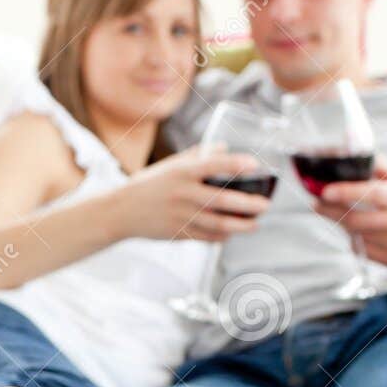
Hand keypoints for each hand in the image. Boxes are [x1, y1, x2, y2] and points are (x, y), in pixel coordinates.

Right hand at [116, 146, 272, 242]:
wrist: (121, 211)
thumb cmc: (148, 184)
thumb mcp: (171, 165)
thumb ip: (198, 156)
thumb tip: (224, 148)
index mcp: (182, 172)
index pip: (215, 165)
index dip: (237, 164)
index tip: (255, 165)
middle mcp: (184, 194)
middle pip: (223, 200)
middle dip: (248, 204)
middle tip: (265, 204)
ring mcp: (182, 216)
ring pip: (218, 224)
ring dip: (241, 225)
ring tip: (255, 223)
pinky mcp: (179, 233)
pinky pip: (207, 237)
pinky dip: (222, 237)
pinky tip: (232, 233)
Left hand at [315, 154, 386, 272]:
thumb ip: (380, 166)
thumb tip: (354, 149)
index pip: (373, 194)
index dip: (346, 192)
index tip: (324, 191)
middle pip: (358, 219)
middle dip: (332, 211)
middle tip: (317, 204)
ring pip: (357, 235)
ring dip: (343, 225)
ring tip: (338, 215)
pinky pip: (364, 251)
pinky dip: (355, 241)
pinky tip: (359, 232)